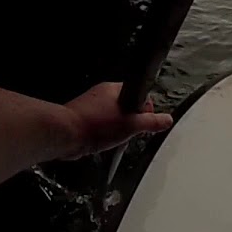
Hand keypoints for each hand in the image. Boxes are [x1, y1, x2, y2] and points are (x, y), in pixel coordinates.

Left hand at [55, 83, 172, 159]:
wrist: (65, 135)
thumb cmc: (95, 125)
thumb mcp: (131, 125)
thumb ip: (151, 122)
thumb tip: (167, 120)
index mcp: (115, 89)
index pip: (139, 96)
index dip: (145, 111)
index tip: (143, 123)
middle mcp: (103, 94)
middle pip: (126, 108)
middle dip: (129, 123)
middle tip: (127, 133)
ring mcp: (91, 105)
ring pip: (112, 118)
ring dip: (115, 130)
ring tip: (112, 139)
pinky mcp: (82, 118)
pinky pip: (99, 126)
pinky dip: (102, 135)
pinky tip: (101, 143)